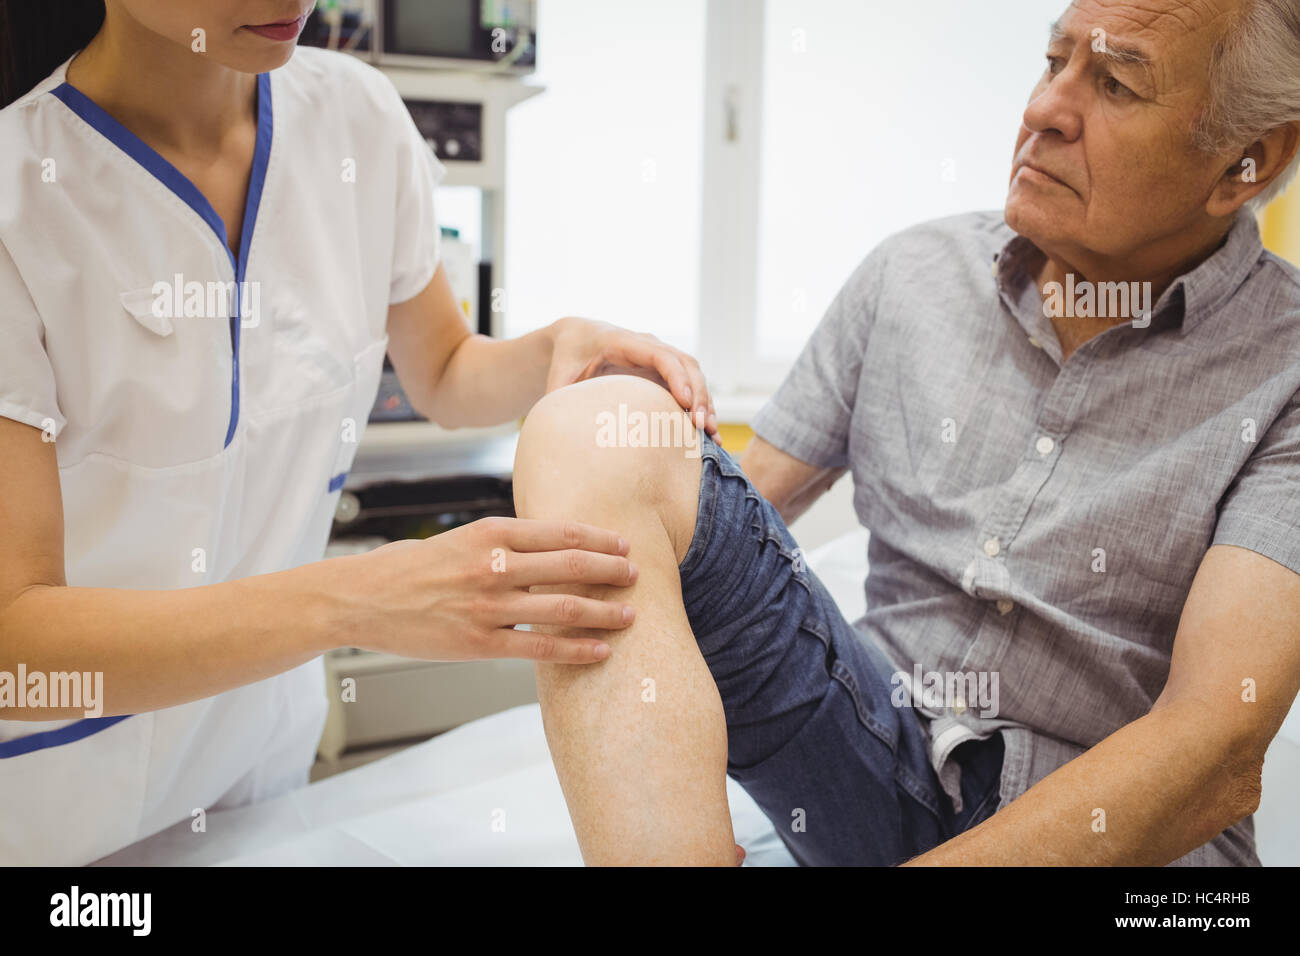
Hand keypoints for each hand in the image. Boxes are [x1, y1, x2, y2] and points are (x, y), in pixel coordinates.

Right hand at [345, 517, 637, 662]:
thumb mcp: (459, 539)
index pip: (559, 532)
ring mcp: (487, 606)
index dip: (598, 538)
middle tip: (636, 575)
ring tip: (629, 614)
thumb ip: (501, 543)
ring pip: (561, 607)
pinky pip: (539, 649)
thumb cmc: (410, 567)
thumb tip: (548, 547)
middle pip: (570, 565)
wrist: (361, 598)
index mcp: (489, 533)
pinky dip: (575, 649)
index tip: (623, 544)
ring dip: (603, 610)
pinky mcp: (479, 643)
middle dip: (610, 570)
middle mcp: (493, 565)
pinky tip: (600, 650)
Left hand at [546, 317, 718, 436]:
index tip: (686, 403)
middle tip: (703, 427)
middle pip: (685, 364)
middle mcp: (648, 345)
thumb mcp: (559, 378)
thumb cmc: (567, 358)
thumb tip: (558, 430)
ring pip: (694, 374)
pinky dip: (700, 406)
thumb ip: (559, 398)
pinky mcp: (664, 371)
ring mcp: (660, 356)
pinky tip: (706, 433)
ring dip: (705, 402)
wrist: (576, 339)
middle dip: (699, 394)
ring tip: (711, 435)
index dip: (677, 378)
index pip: (660, 355)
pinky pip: (690, 384)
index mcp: (623, 342)